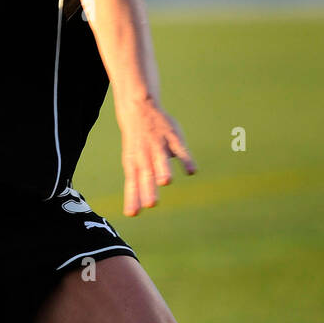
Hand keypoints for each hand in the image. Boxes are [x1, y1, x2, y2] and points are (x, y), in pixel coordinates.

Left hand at [116, 96, 195, 215]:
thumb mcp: (132, 160)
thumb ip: (136, 182)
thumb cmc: (137, 142)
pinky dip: (186, 160)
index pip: (132, 183)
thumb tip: (135, 209)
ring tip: (165, 182)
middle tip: (151, 204)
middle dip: (148, 189)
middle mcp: (145, 155)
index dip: (132, 197)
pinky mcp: (172, 137)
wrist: (139, 108)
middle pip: (145, 174)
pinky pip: (180, 149)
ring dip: (163, 170)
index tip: (132, 213)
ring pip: (160, 159)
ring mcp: (158, 145)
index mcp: (134, 162)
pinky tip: (191, 172)